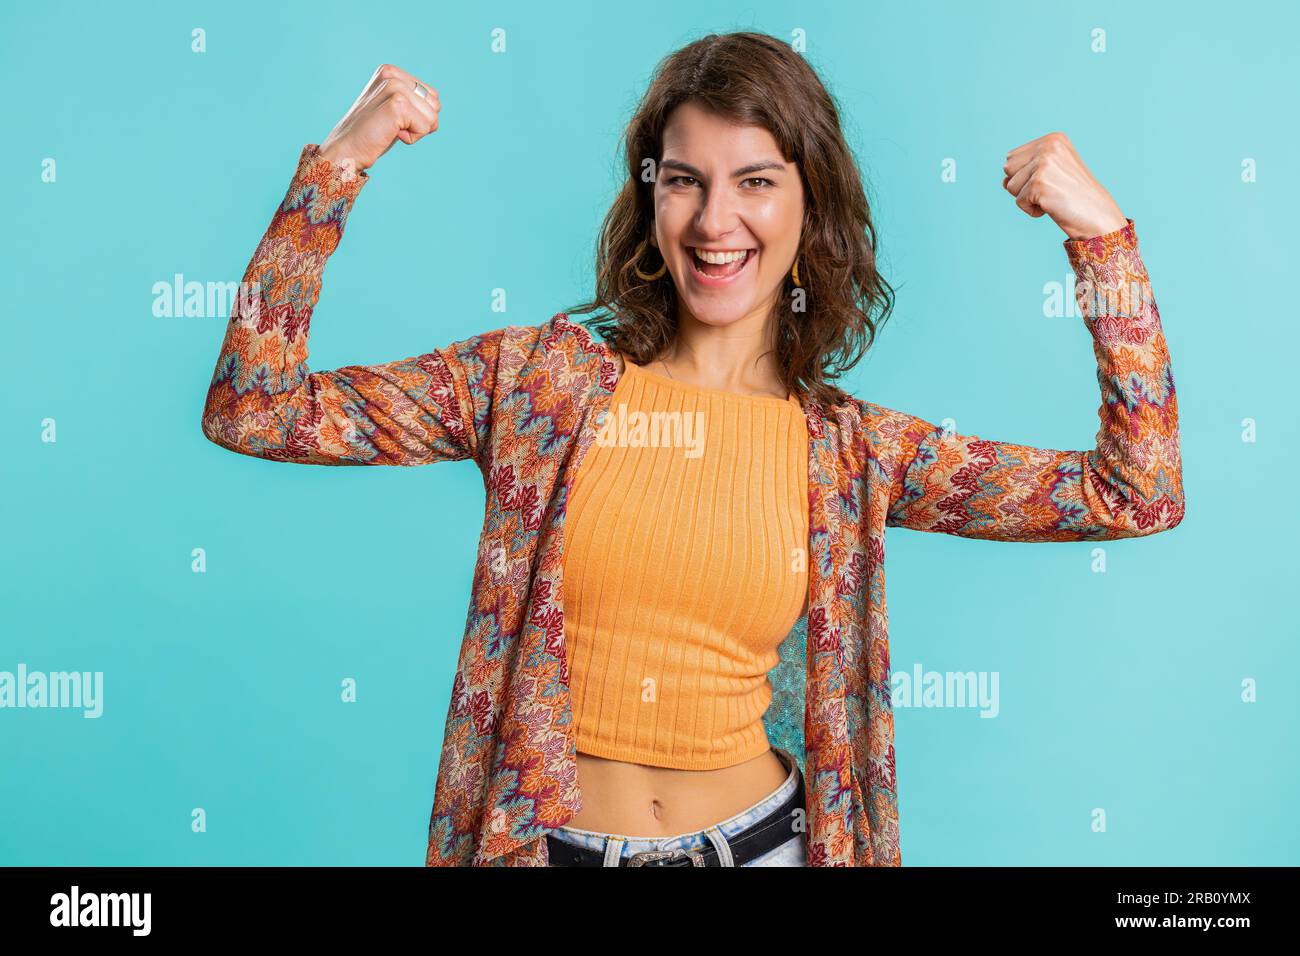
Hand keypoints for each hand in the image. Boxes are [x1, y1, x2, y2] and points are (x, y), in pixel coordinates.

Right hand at [318, 64, 440, 171]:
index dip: (419, 115)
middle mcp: (392, 74)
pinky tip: (390, 134)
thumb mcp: (393, 109)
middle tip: (392, 126)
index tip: (393, 119)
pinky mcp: (397, 103)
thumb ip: (412, 100)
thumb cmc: (371, 135)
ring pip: (433, 117)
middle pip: (435, 104)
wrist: (346, 150)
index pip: (432, 95)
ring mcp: (394, 86)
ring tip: (390, 130)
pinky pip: (425, 128)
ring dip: (416, 131)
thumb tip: (437, 103)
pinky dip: (412, 138)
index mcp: (390, 71)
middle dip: (421, 122)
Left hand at [1001, 132, 1126, 240]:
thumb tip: (1003, 181)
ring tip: (1053, 197)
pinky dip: (1032, 210)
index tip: (1051, 180)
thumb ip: (1025, 170)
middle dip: (1022, 185)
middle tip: (1051, 190)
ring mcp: (1044, 163)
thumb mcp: (1052, 173)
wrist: (1098, 216)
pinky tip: (1053, 207)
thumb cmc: (1074, 196)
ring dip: (1027, 198)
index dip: (1026, 176)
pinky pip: (1019, 202)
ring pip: (1010, 186)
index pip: (1013, 157)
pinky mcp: (1039, 183)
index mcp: (1053, 139)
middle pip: (1008, 169)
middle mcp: (1048, 146)